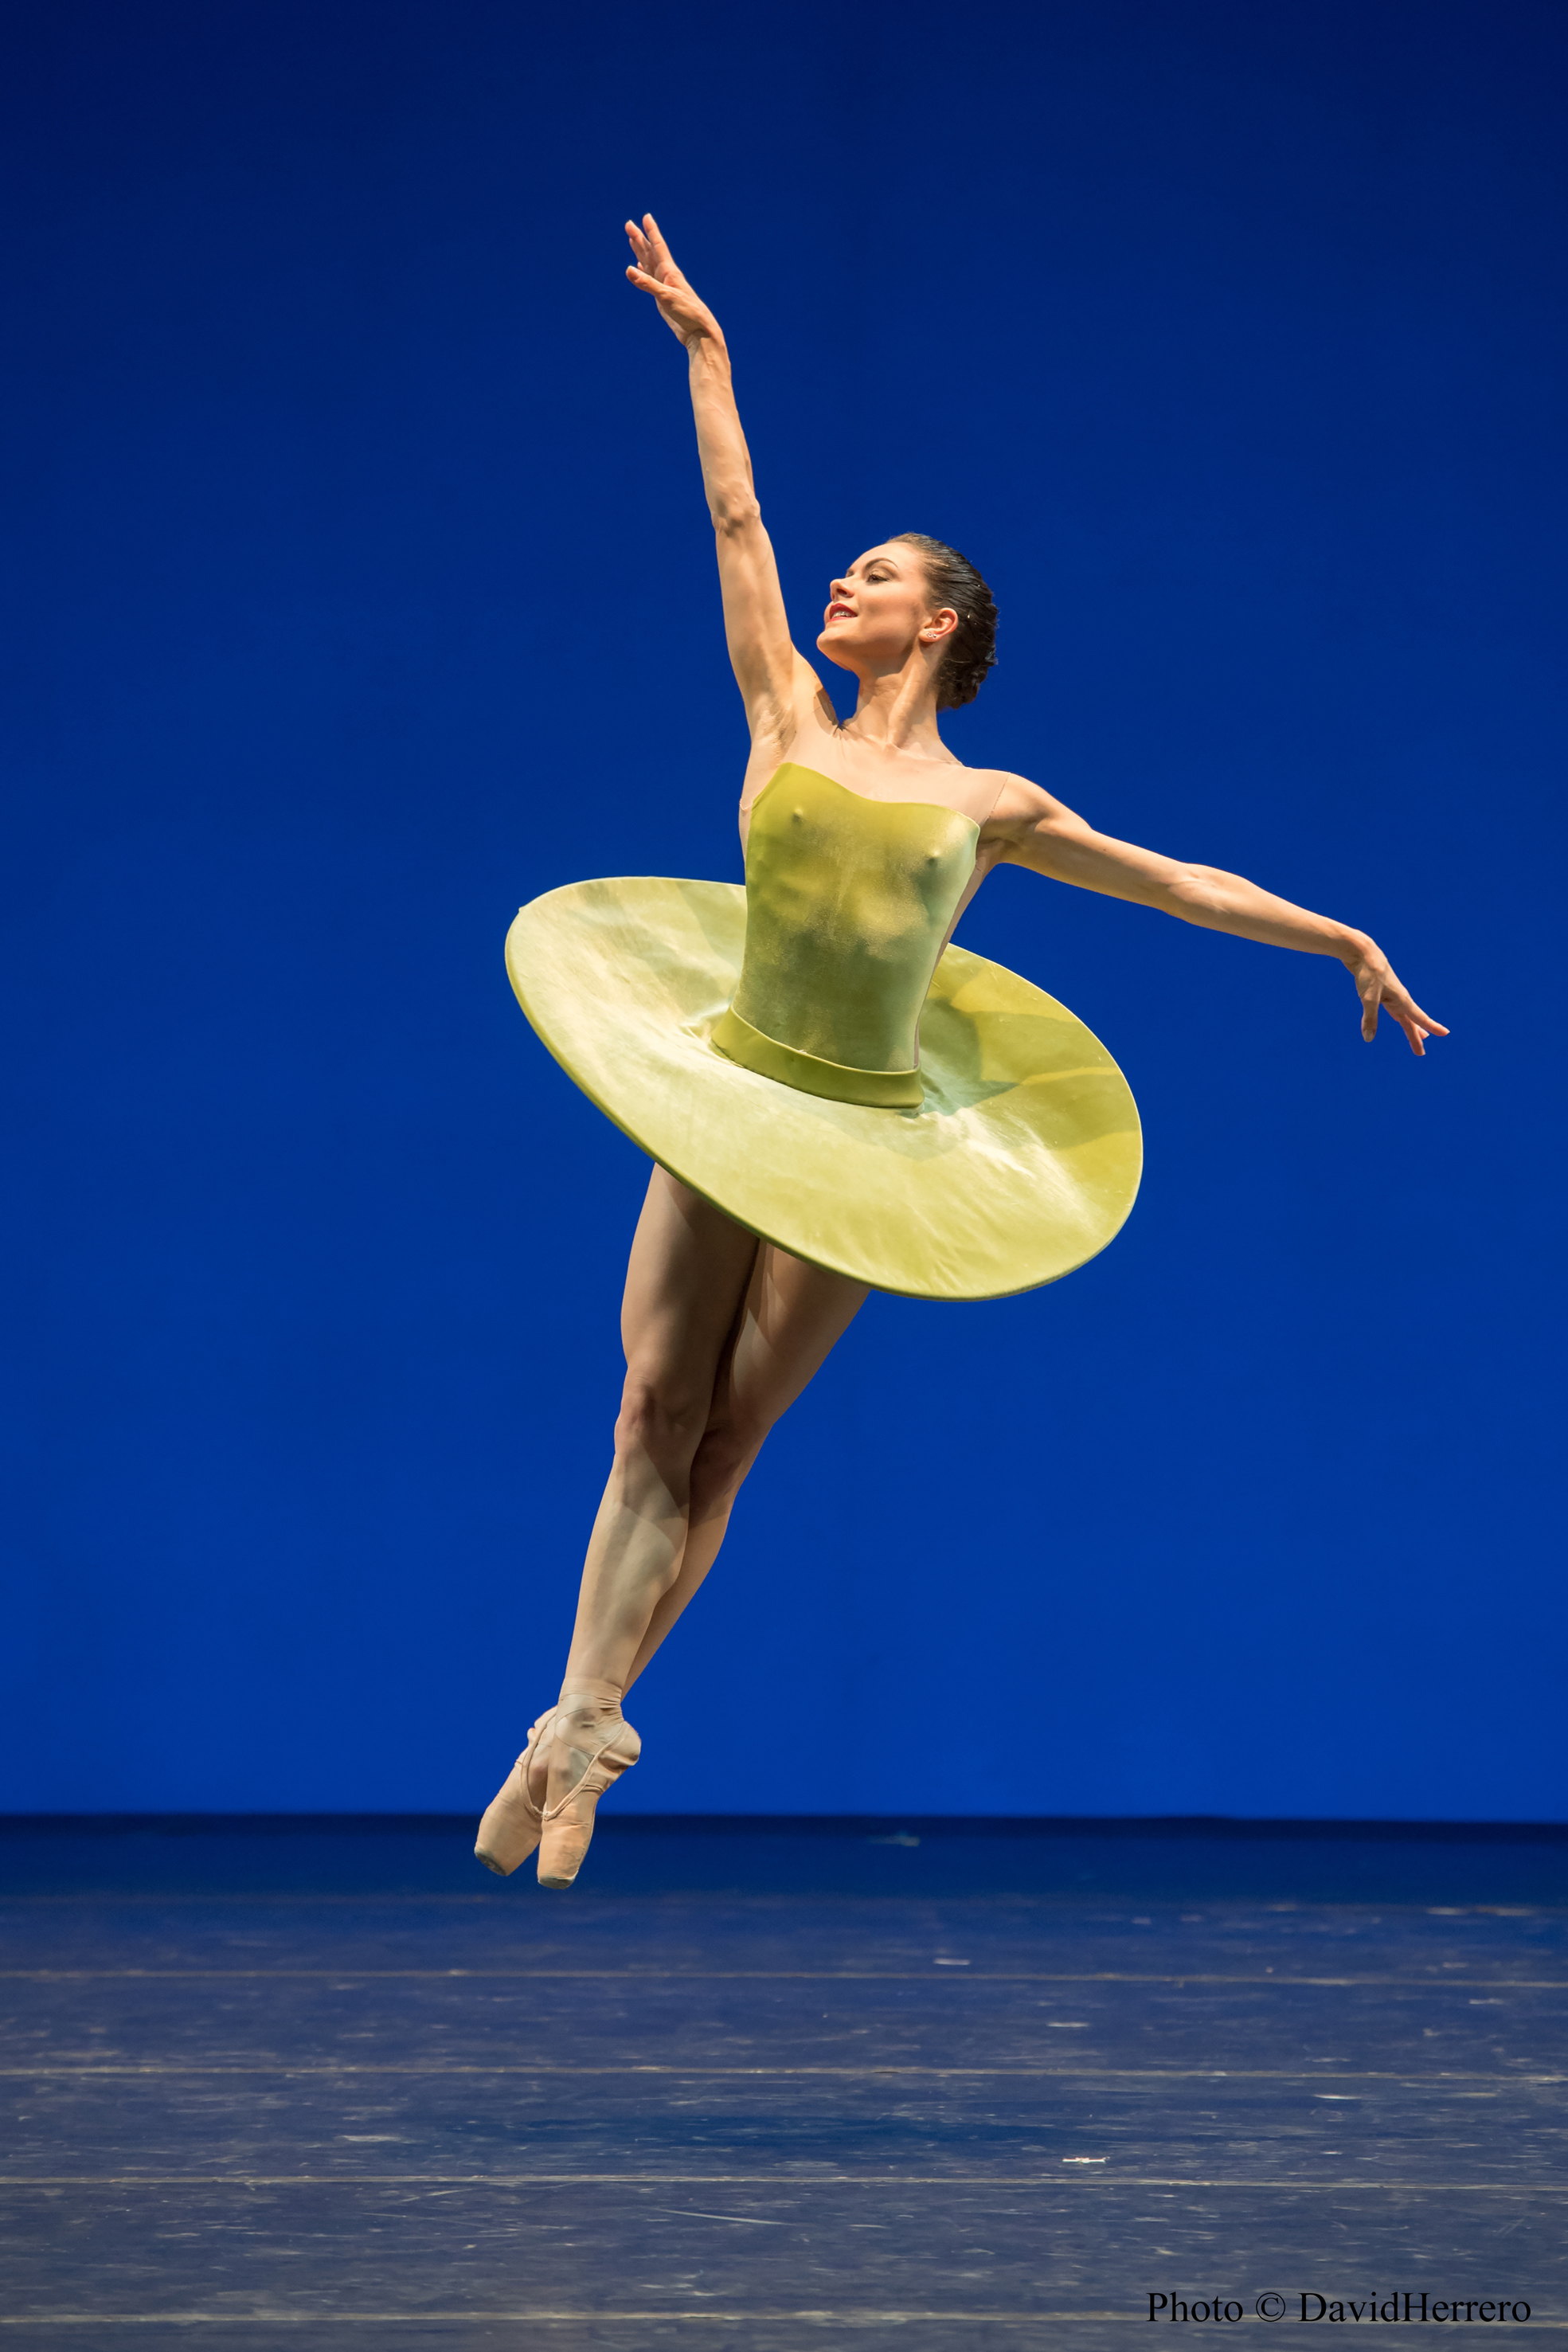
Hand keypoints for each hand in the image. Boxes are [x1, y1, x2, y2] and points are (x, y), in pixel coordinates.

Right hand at [625, 213, 722, 347]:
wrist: (698, 331)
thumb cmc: (687, 313)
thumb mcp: (665, 298)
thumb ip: (647, 284)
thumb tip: (628, 269)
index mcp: (670, 272)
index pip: (658, 247)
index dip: (652, 232)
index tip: (646, 217)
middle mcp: (667, 275)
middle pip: (650, 252)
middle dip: (640, 238)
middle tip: (629, 224)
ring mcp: (664, 285)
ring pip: (648, 263)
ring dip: (640, 251)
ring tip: (632, 239)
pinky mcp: (662, 297)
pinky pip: (649, 279)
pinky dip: (643, 270)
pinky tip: (638, 266)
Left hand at [1343, 935, 1447, 1055]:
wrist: (1363, 953)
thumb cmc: (1368, 973)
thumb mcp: (1368, 998)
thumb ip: (1370, 1018)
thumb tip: (1368, 1038)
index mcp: (1401, 999)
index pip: (1419, 1017)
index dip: (1432, 1027)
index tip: (1445, 1033)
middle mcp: (1399, 998)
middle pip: (1410, 1021)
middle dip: (1415, 1037)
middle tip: (1420, 1053)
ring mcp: (1391, 994)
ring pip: (1403, 1015)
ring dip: (1410, 1027)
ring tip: (1420, 1036)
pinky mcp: (1382, 991)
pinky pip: (1393, 1009)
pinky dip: (1398, 1016)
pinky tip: (1396, 1017)